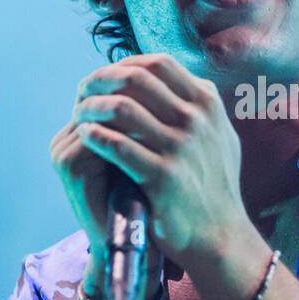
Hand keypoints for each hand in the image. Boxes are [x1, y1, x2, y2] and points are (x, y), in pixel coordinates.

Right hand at [49, 82, 164, 299]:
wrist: (130, 248)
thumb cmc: (150, 203)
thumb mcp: (154, 156)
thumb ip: (157, 124)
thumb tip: (191, 86)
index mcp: (87, 126)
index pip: (115, 87)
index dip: (146, 81)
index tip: (182, 84)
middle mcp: (71, 133)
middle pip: (106, 90)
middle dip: (142, 90)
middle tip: (180, 92)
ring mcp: (65, 148)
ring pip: (103, 108)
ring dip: (138, 107)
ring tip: (174, 110)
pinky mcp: (68, 166)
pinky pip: (100, 134)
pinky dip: (129, 131)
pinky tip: (160, 134)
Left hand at [66, 53, 253, 270]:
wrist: (221, 235)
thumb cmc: (216, 186)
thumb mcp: (220, 137)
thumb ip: (200, 106)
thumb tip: (174, 80)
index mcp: (208, 103)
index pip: (158, 64)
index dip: (123, 64)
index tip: (104, 77)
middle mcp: (197, 120)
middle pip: (136, 78)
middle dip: (101, 80)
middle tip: (82, 91)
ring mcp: (181, 147)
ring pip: (122, 109)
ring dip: (92, 107)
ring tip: (77, 115)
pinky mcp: (163, 176)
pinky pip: (118, 146)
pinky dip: (95, 136)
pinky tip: (84, 137)